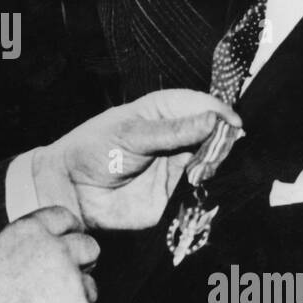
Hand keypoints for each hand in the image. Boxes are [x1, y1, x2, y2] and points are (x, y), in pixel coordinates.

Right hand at [0, 206, 97, 302]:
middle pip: (89, 247)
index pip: (63, 217)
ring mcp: (73, 284)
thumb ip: (23, 247)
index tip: (71, 239)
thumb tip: (39, 252)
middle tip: (70, 275)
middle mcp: (58, 251)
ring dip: (75, 297)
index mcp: (32, 232)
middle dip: (83, 260)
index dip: (69, 229)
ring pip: (89, 287)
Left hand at [32, 89, 240, 230]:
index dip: (219, 112)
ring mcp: (178, 168)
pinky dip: (207, 190)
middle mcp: (177, 139)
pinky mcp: (174, 197)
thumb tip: (215, 120)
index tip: (234, 123)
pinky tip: (206, 186)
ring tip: (210, 166)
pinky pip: (198, 193)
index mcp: (165, 112)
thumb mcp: (132, 133)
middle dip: (223, 139)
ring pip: (212, 164)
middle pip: (213, 135)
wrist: (69, 189)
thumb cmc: (92, 150)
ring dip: (217, 165)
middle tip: (224, 147)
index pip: (202, 105)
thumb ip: (173, 130)